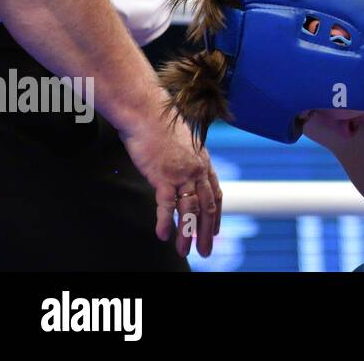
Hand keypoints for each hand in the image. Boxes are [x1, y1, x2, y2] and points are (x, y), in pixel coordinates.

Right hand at [120, 110, 222, 257]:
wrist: (147, 111)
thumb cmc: (159, 124)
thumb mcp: (179, 142)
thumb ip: (184, 158)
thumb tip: (180, 168)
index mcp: (203, 161)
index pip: (216, 193)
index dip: (216, 214)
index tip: (216, 229)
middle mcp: (197, 169)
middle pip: (207, 207)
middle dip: (207, 231)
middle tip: (206, 250)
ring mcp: (182, 173)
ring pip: (190, 210)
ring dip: (187, 233)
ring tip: (185, 251)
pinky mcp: (164, 176)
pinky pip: (167, 205)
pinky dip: (165, 222)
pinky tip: (163, 235)